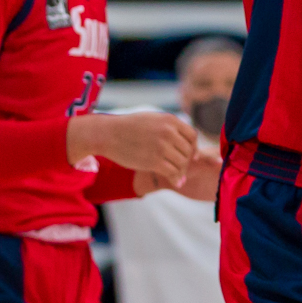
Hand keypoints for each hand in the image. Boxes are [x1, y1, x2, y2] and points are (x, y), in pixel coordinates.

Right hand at [75, 112, 197, 189]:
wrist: (108, 134)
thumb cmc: (129, 127)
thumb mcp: (152, 119)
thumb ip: (169, 127)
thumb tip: (184, 140)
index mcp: (170, 120)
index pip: (192, 136)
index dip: (193, 147)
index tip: (191, 156)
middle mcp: (168, 132)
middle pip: (188, 151)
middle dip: (187, 161)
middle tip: (181, 169)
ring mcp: (162, 147)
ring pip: (182, 163)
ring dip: (181, 171)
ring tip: (178, 176)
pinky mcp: (154, 161)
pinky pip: (173, 172)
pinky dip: (176, 179)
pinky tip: (176, 183)